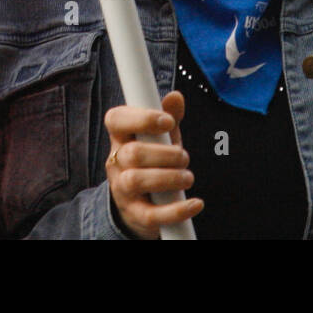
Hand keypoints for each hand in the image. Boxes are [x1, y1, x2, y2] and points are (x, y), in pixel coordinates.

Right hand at [104, 90, 201, 239]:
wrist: (139, 203)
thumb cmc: (152, 162)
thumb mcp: (160, 138)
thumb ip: (168, 117)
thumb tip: (176, 97)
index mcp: (121, 137)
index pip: (116, 120)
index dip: (142, 118)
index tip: (167, 121)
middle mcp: (116, 162)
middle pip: (132, 153)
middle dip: (165, 154)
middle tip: (184, 157)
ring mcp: (122, 189)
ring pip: (136, 181)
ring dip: (169, 178)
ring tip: (187, 177)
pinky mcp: (135, 214)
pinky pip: (151, 215)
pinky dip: (177, 210)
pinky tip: (195, 203)